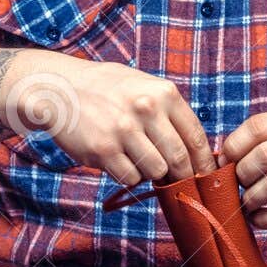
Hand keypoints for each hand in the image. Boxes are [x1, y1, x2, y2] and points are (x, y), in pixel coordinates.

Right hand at [0, 50, 215, 187]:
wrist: (60, 88)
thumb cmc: (107, 88)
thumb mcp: (144, 86)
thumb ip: (170, 112)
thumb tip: (197, 150)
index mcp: (163, 93)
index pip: (195, 136)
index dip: (204, 162)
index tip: (206, 175)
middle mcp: (146, 109)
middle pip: (179, 159)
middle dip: (182, 175)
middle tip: (179, 181)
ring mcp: (124, 130)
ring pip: (156, 172)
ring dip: (152, 173)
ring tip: (139, 159)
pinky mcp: (103, 150)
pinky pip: (130, 178)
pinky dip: (129, 175)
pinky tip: (120, 160)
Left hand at [220, 109, 266, 228]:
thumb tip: (229, 151)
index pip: (258, 126)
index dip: (234, 144)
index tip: (226, 159)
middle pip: (260, 156)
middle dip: (239, 173)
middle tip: (236, 183)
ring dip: (249, 199)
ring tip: (248, 202)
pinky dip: (263, 219)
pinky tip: (260, 218)